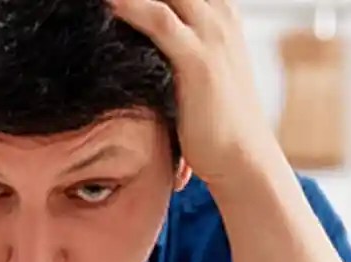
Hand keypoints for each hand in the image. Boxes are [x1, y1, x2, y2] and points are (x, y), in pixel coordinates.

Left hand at [108, 0, 279, 189]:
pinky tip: (107, 2)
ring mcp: (212, 34)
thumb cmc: (215, 118)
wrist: (243, 157)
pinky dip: (129, 6)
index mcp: (221, 11)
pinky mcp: (198, 61)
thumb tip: (135, 40)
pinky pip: (159, 20)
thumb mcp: (199, 67)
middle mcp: (219, 14)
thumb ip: (175, 42)